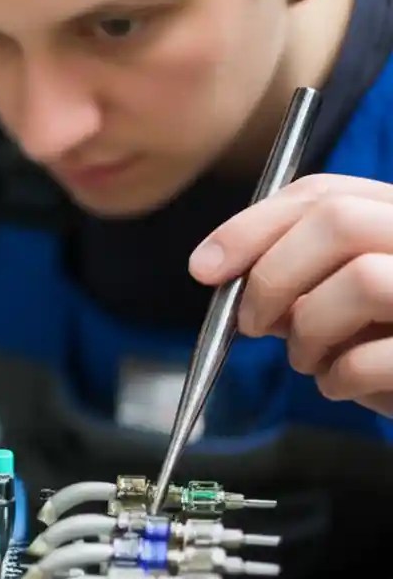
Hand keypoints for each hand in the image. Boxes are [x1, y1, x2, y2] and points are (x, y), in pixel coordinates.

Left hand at [189, 174, 392, 416]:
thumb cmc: (390, 345)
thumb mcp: (345, 300)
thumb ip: (298, 275)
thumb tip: (224, 272)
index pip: (324, 192)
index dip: (251, 227)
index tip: (205, 267)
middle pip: (338, 221)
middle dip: (272, 276)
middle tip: (250, 323)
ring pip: (361, 280)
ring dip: (308, 331)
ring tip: (308, 360)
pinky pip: (375, 356)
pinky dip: (339, 377)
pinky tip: (342, 385)